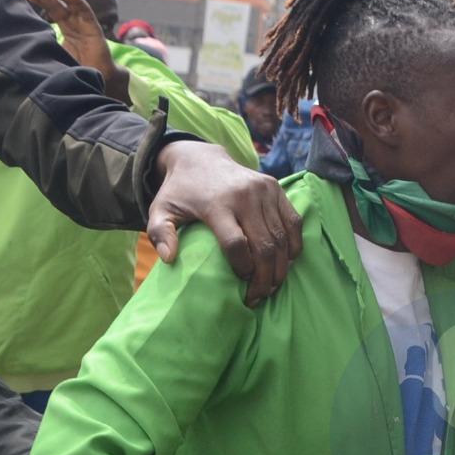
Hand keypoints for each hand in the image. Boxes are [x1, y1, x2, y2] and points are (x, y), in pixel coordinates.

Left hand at [26, 0, 124, 92]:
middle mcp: (75, 24)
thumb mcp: (57, 55)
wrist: (97, 81)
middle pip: (58, 5)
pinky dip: (79, 3)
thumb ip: (47, 46)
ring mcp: (85, 25)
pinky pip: (87, 13)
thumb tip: (26, 42)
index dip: (41, 2)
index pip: (52, 11)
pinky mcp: (95, 30)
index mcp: (66, 29)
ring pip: (72, 4)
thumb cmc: (78, 70)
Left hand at [148, 139, 301, 304]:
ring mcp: (264, 190)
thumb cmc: (180, 192)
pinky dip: (293, 246)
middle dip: (265, 278)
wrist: (201, 158)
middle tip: (259, 296)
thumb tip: (169, 259)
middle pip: (264, 246)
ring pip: (282, 238)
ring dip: (281, 267)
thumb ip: (160, 234)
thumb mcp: (161, 210)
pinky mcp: (276, 187)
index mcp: (217, 203)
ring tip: (272, 285)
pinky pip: (293, 222)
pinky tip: (286, 262)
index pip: (236, 244)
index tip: (240, 284)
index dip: (242, 269)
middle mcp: (244, 195)